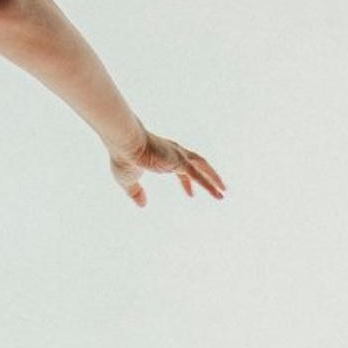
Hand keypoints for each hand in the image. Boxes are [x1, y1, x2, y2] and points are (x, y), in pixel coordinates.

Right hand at [108, 129, 224, 205]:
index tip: (191, 194)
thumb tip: (142, 205)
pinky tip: (218, 193)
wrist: (124, 142)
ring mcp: (178, 155)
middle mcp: (173, 153)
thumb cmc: (123, 157)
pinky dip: (209, 184)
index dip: (186, 182)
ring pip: (202, 167)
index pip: (180, 168)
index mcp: (163, 156)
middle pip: (196, 164)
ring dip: (214, 178)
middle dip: (207, 176)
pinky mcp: (179, 160)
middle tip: (218, 189)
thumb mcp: (128, 180)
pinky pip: (198, 175)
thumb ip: (135, 192)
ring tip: (223, 191)